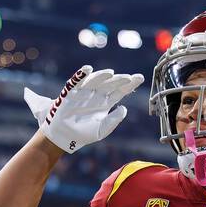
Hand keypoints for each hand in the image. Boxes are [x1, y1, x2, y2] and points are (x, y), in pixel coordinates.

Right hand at [24, 66, 142, 153]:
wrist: (65, 137)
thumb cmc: (83, 134)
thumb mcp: (101, 130)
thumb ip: (113, 121)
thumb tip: (124, 109)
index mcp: (106, 103)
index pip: (120, 91)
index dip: (130, 84)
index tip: (140, 78)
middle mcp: (97, 95)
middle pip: (110, 84)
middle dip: (119, 80)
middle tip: (128, 78)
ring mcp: (85, 92)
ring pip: (96, 80)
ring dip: (102, 76)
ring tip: (111, 73)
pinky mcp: (71, 92)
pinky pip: (76, 80)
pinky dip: (81, 74)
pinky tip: (88, 69)